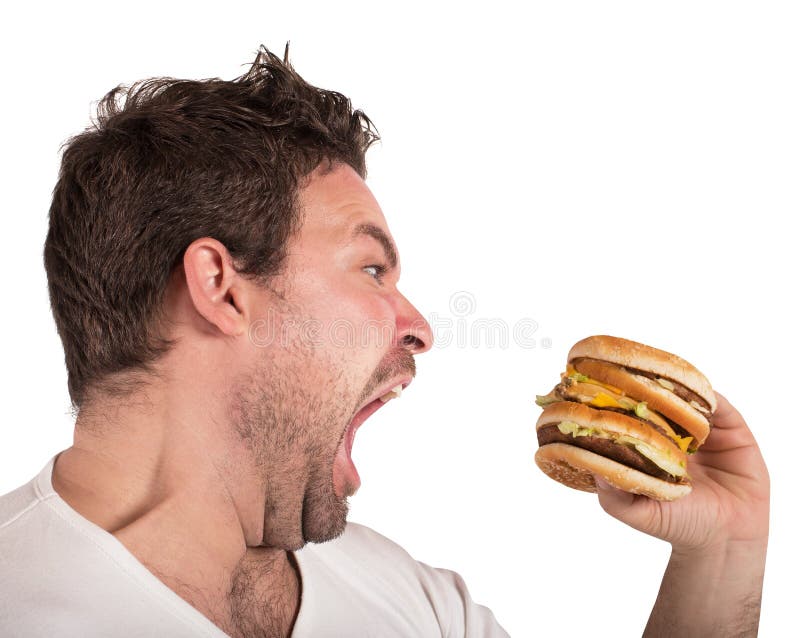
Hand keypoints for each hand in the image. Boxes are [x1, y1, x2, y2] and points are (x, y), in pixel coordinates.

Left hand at [594, 391, 769, 551]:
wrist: (727, 541)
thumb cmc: (679, 525)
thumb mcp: (638, 511)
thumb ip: (612, 493)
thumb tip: (589, 463)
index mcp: (650, 446)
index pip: (633, 415)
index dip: (620, 402)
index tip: (604, 386)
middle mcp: (675, 434)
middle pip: (660, 400)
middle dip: (646, 386)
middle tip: (632, 371)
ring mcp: (703, 431)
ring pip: (689, 399)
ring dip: (678, 387)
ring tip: (664, 377)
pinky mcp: (733, 432)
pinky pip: (722, 408)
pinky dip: (710, 399)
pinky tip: (698, 396)